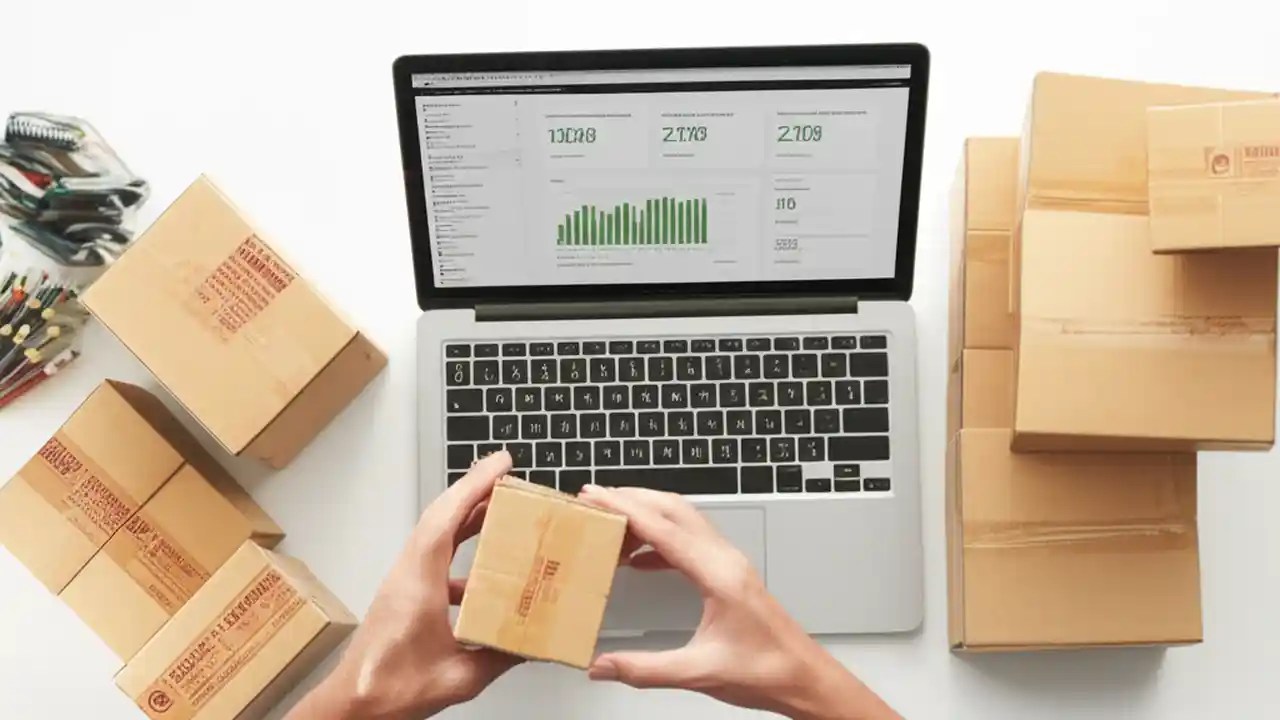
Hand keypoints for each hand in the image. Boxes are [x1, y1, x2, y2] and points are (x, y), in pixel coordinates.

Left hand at [287, 451, 521, 719]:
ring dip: (467, 517)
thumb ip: (502, 656)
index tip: (500, 465)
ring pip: (436, 533)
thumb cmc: (390, 689)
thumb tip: (534, 642)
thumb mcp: (460, 677)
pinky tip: (483, 573)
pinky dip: (460, 549)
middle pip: (442, 516)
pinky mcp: (404, 594)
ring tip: (500, 512)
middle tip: (508, 479)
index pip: (447, 518)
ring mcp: (403, 581)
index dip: (475, 486)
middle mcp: (408, 573)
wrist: (354, 706)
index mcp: (419, 583)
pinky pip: (434, 556)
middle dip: (476, 492)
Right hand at [579, 486, 899, 719]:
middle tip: (596, 499)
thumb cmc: (766, 671)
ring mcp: (730, 564)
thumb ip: (644, 670)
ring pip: (684, 522)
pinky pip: (690, 542)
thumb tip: (601, 666)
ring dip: (648, 516)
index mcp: (719, 575)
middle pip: (674, 510)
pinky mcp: (730, 574)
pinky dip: (661, 540)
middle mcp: (725, 560)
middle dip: (633, 499)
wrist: (803, 678)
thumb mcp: (698, 672)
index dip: (625, 509)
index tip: (596, 496)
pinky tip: (641, 559)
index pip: (663, 529)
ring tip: (613, 525)